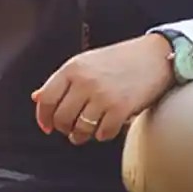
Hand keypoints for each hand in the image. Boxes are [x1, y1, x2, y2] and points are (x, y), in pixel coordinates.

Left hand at [31, 33, 175, 144]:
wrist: (155, 56)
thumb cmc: (121, 59)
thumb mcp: (86, 63)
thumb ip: (62, 81)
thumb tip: (36, 97)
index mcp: (73, 68)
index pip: (46, 98)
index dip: (43, 116)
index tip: (47, 126)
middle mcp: (85, 81)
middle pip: (61, 118)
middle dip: (64, 128)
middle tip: (71, 129)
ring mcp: (102, 96)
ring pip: (80, 129)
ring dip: (82, 135)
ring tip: (87, 131)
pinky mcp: (120, 109)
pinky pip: (102, 133)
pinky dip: (103, 135)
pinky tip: (107, 127)